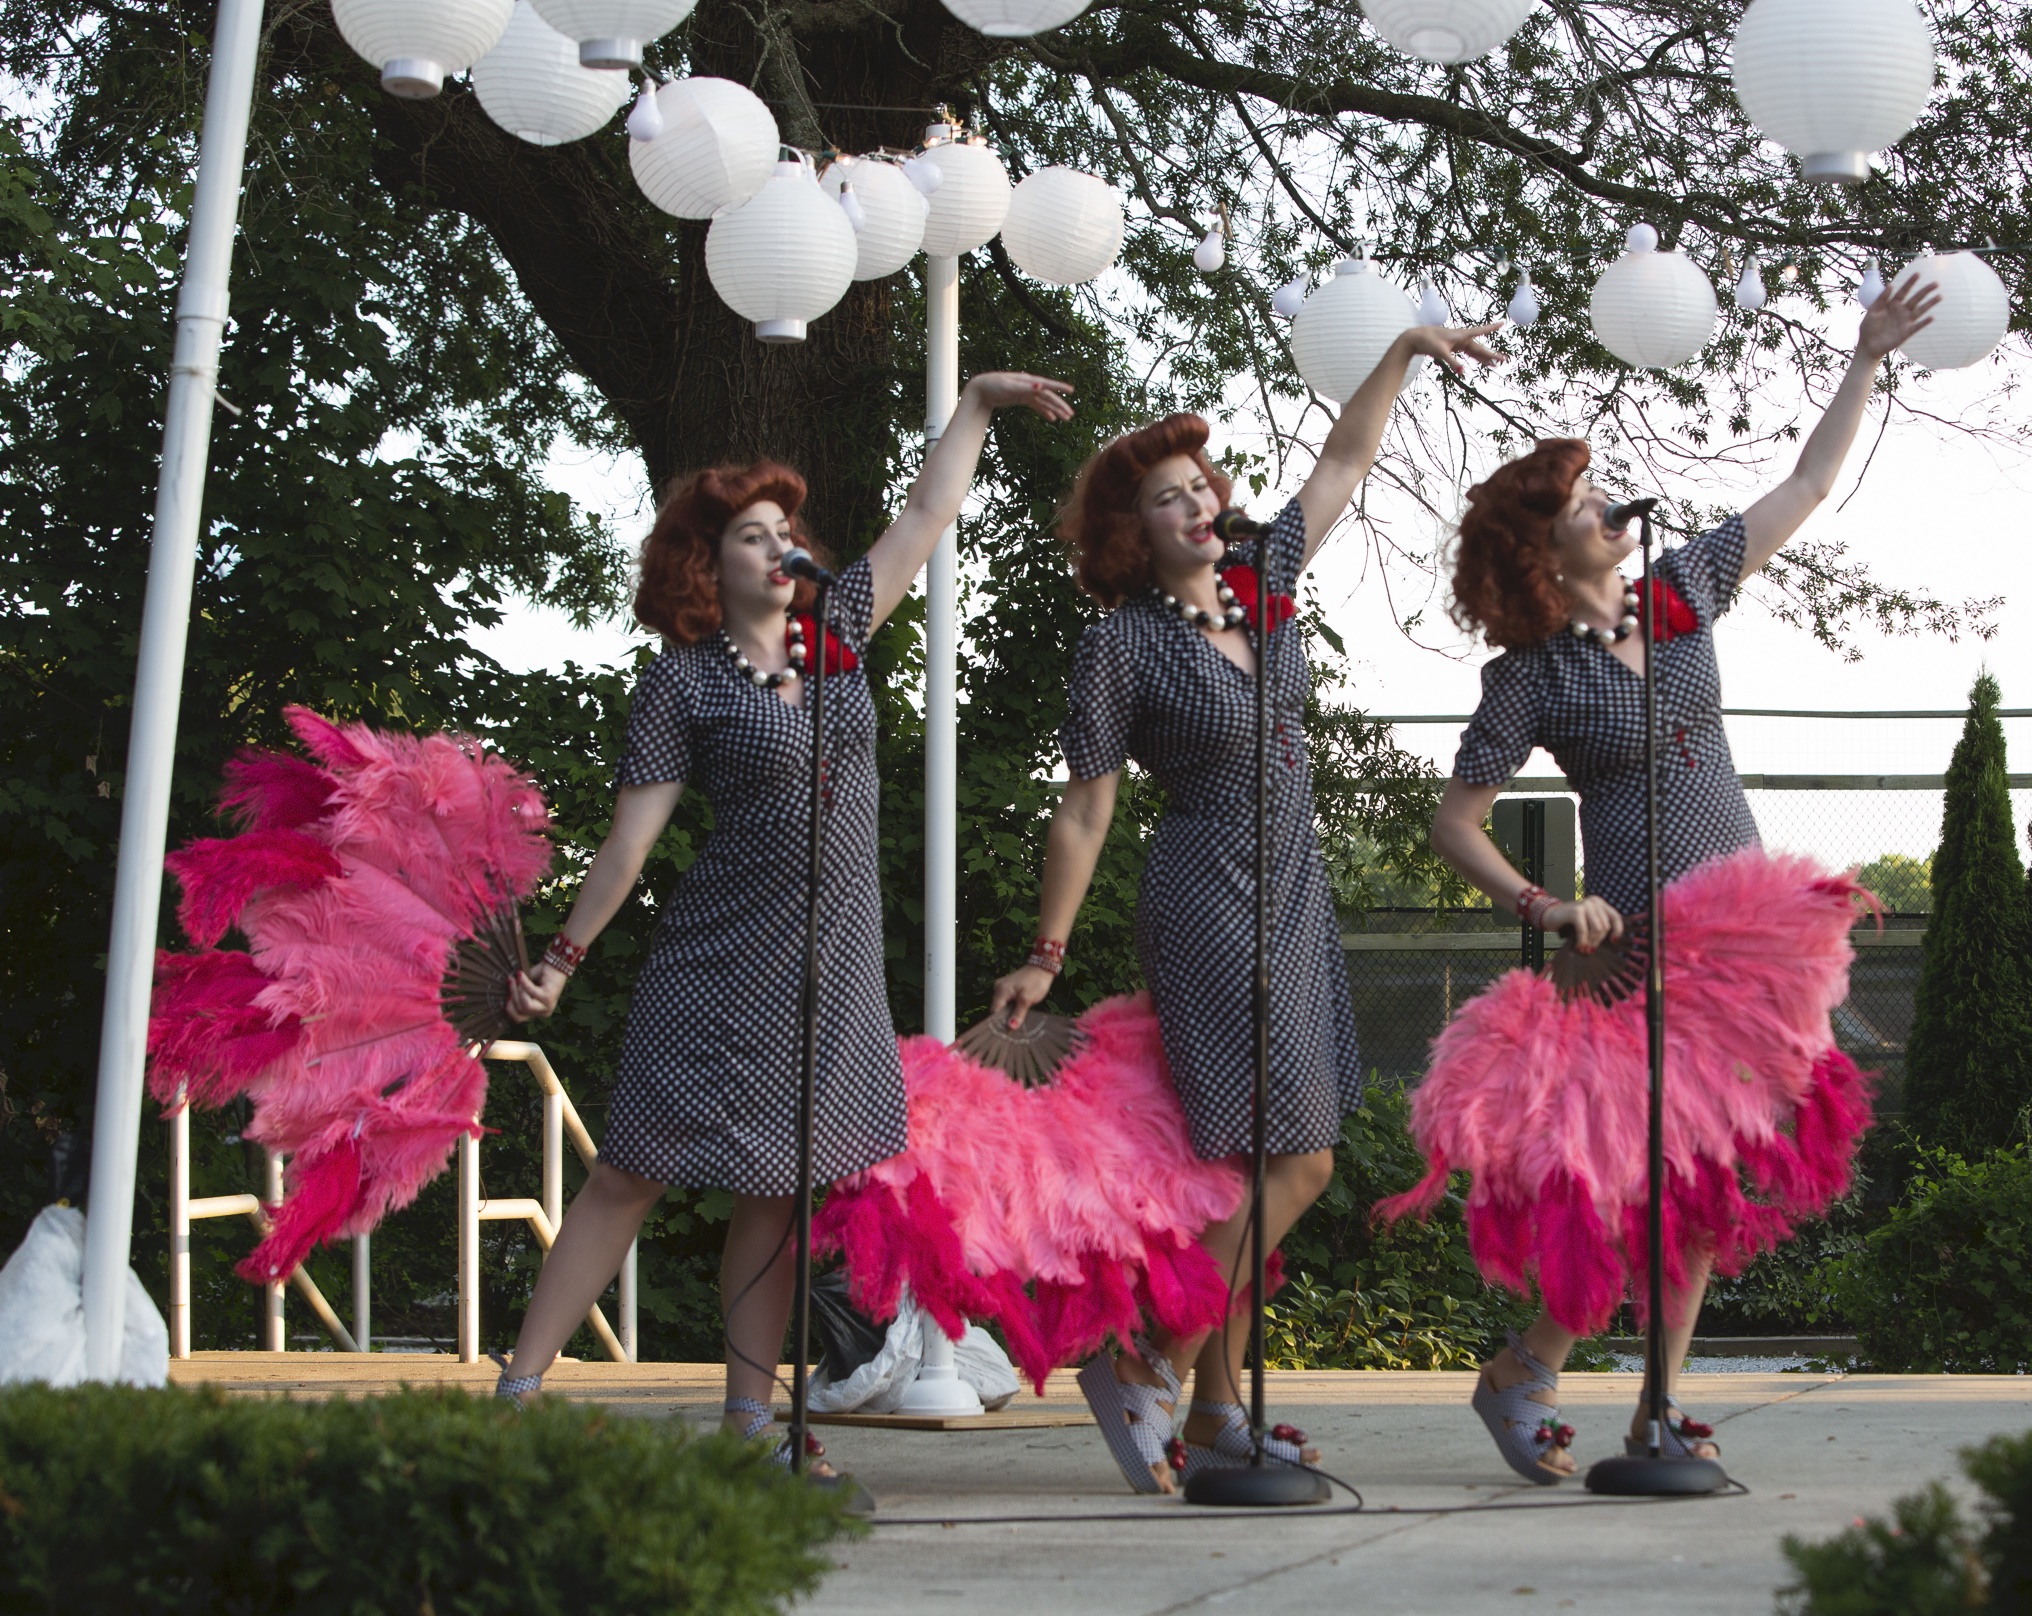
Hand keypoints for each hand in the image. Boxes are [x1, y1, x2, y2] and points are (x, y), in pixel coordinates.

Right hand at [506, 962, 565, 1022]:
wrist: (556, 964)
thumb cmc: (541, 975)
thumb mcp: (525, 986)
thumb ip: (517, 994)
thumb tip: (505, 996)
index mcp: (537, 1012)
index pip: (518, 1018)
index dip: (509, 1008)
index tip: (505, 995)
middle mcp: (543, 1012)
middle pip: (520, 1011)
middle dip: (512, 995)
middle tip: (510, 980)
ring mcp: (547, 1006)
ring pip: (525, 1005)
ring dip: (518, 990)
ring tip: (517, 977)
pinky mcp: (548, 998)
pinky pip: (530, 992)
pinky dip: (524, 982)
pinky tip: (520, 974)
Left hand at [962, 372, 1076, 420]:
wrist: (980, 390)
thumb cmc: (992, 386)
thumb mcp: (1008, 386)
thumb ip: (1025, 387)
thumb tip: (1040, 385)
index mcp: (1028, 380)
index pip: (1047, 384)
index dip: (1060, 387)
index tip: (1071, 390)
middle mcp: (1029, 385)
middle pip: (1048, 396)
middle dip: (1059, 405)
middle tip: (1070, 415)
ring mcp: (1026, 392)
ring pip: (1044, 402)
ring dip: (1054, 410)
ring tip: (1065, 418)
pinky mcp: (1021, 398)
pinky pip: (1036, 405)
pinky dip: (1044, 411)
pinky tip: (1052, 419)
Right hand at [989, 964, 1055, 1028]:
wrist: (1042, 967)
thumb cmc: (1036, 982)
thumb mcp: (1027, 1000)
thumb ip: (1018, 1014)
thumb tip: (1010, 1027)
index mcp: (1001, 990)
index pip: (994, 1011)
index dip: (999, 1022)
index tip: (1005, 1032)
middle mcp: (998, 987)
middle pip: (997, 1008)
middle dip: (1004, 1018)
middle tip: (1014, 1028)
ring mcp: (1001, 986)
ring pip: (1001, 1005)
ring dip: (1008, 1012)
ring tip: (1017, 1019)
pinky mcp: (1007, 986)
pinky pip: (1005, 1000)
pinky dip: (1010, 1006)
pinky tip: (1017, 1010)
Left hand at [1401, 321, 1505, 377]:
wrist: (1417, 338)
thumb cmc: (1429, 342)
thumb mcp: (1441, 353)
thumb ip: (1452, 362)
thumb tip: (1462, 372)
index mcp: (1462, 335)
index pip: (1480, 331)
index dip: (1491, 327)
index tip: (1502, 323)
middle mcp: (1463, 338)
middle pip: (1480, 347)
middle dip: (1492, 354)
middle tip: (1504, 360)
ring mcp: (1459, 343)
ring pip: (1476, 351)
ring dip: (1486, 358)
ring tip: (1498, 364)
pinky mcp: (1455, 348)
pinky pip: (1469, 354)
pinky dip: (1476, 359)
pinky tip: (1484, 362)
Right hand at [1543, 896, 1623, 952]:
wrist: (1549, 915)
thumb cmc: (1570, 922)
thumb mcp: (1588, 922)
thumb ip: (1599, 926)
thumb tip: (1613, 942)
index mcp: (1600, 903)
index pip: (1616, 917)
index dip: (1617, 931)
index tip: (1613, 941)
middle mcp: (1594, 902)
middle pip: (1605, 926)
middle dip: (1598, 941)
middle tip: (1589, 949)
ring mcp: (1585, 905)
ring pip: (1598, 929)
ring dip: (1591, 942)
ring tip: (1584, 949)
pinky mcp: (1576, 911)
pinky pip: (1584, 931)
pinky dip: (1582, 941)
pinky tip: (1578, 947)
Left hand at [1857, 274, 1940, 361]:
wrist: (1868, 345)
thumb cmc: (1868, 327)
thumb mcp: (1873, 311)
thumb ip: (1881, 298)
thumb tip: (1890, 285)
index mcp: (1893, 304)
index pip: (1903, 291)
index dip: (1910, 283)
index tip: (1918, 273)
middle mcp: (1902, 310)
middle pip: (1916, 299)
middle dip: (1925, 291)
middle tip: (1936, 283)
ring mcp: (1905, 321)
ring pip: (1920, 310)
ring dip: (1929, 304)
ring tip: (1939, 296)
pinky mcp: (1907, 332)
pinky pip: (1917, 326)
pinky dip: (1924, 322)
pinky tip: (1931, 317)